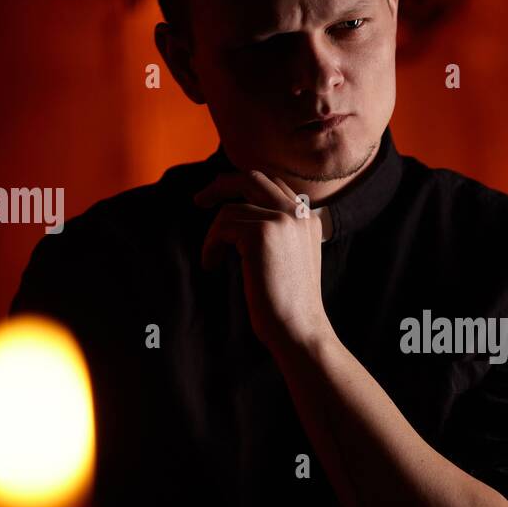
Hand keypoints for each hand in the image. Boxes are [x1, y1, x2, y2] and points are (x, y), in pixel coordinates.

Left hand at [194, 169, 334, 349]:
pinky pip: (222, 226)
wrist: (298, 328)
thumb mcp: (289, 259)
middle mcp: (299, 212)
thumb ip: (277, 233)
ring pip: (231, 209)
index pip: (272, 183)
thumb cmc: (288, 304)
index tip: (221, 197)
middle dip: (221, 185)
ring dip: (214, 235)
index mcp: (308, 218)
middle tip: (199, 200)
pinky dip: (210, 245)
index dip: (242, 185)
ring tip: (212, 260)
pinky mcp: (262, 232)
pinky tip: (211, 265)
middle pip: (252, 178)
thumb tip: (239, 212)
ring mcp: (282, 219)